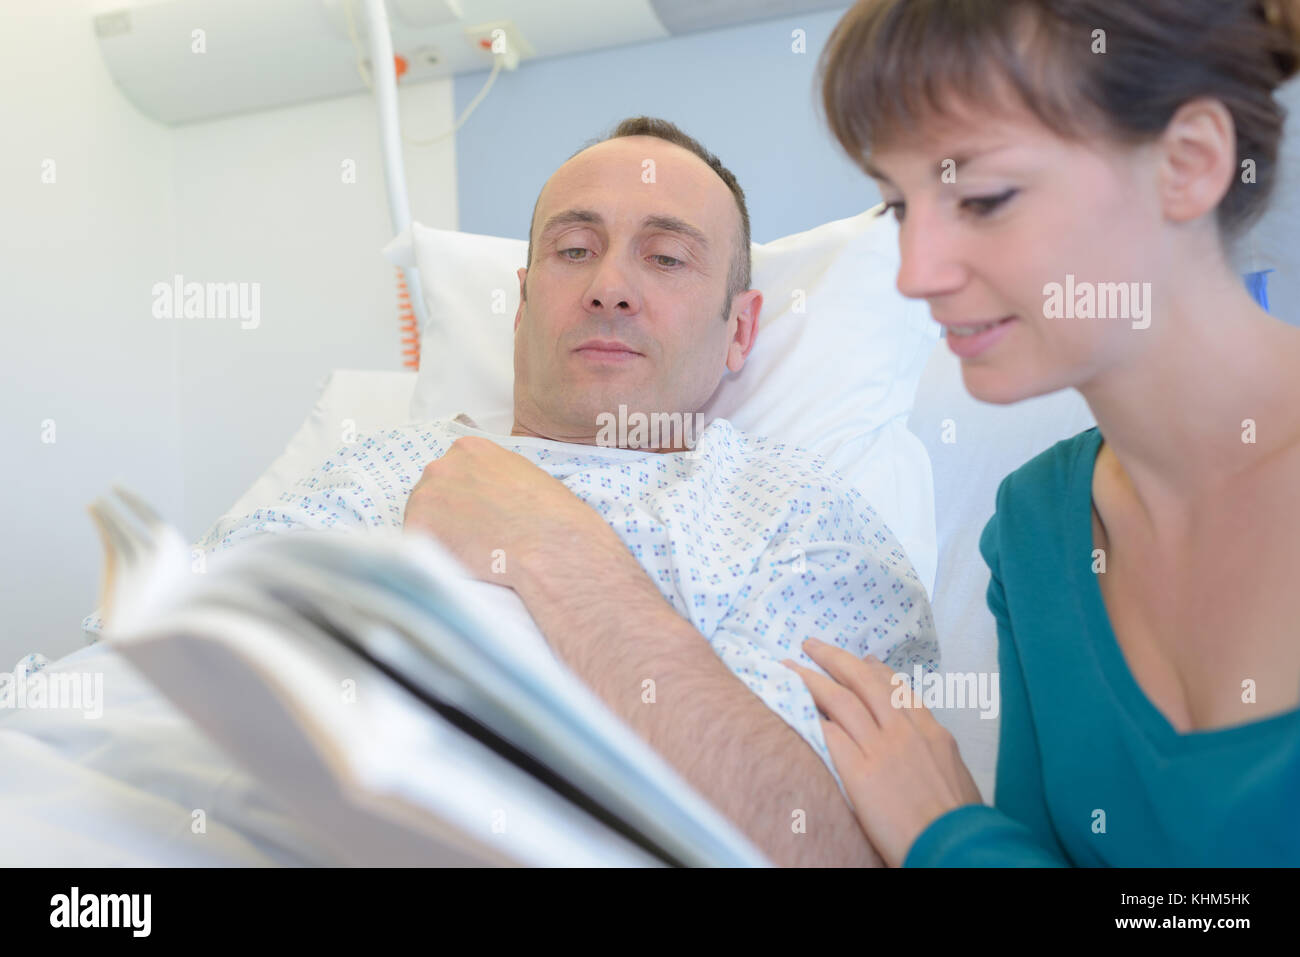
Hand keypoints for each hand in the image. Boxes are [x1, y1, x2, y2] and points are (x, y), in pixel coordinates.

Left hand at [402, 436, 606, 588]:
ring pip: (421, 516)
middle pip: (432, 489)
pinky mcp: (418, 529)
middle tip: (468, 536)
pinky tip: (457, 563)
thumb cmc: (548, 513)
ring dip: (437, 533)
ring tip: (466, 552)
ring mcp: (426, 496)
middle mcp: (442, 465)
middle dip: (445, 512)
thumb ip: (493, 475)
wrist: (547, 543)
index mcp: (469, 448)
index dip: (461, 494)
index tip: (472, 512)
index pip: (452, 468)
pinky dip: (431, 555)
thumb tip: (485, 493)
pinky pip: (416, 543)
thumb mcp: (523, 474)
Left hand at [782, 638, 982, 866]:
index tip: (863, 660)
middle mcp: (905, 732)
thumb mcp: (957, 776)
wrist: (955, 845)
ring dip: (812, 679)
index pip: (899, 690)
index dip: (876, 672)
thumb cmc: (960, 821)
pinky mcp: (859, 771)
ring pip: (841, 700)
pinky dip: (812, 717)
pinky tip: (796, 707)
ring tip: (792, 667)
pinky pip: (830, 734)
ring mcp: (881, 749)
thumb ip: (935, 754)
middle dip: (836, 659)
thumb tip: (923, 752)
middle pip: (864, 682)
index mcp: (932, 733)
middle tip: (814, 645)